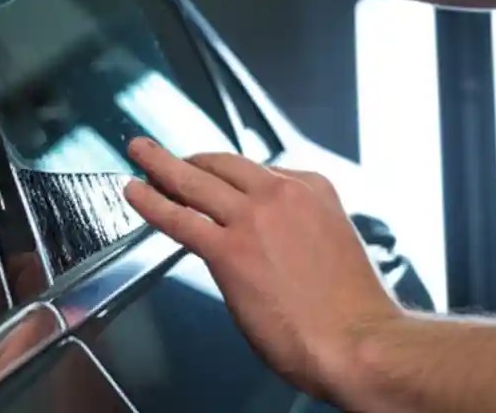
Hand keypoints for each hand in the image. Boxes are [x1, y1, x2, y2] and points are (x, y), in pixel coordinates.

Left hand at [122, 138, 402, 402]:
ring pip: (194, 181)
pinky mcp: (229, 250)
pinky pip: (179, 217)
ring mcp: (253, 219)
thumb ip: (298, 231)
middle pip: (221, 165)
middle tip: (165, 153)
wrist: (360, 342)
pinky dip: (151, 202)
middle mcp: (282, 195)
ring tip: (140, 153)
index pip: (256, 170)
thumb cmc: (352, 312)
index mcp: (313, 190)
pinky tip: (135, 193)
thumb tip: (270, 243)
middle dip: (189, 158)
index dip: (226, 175)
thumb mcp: (333, 245)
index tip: (210, 175)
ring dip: (160, 164)